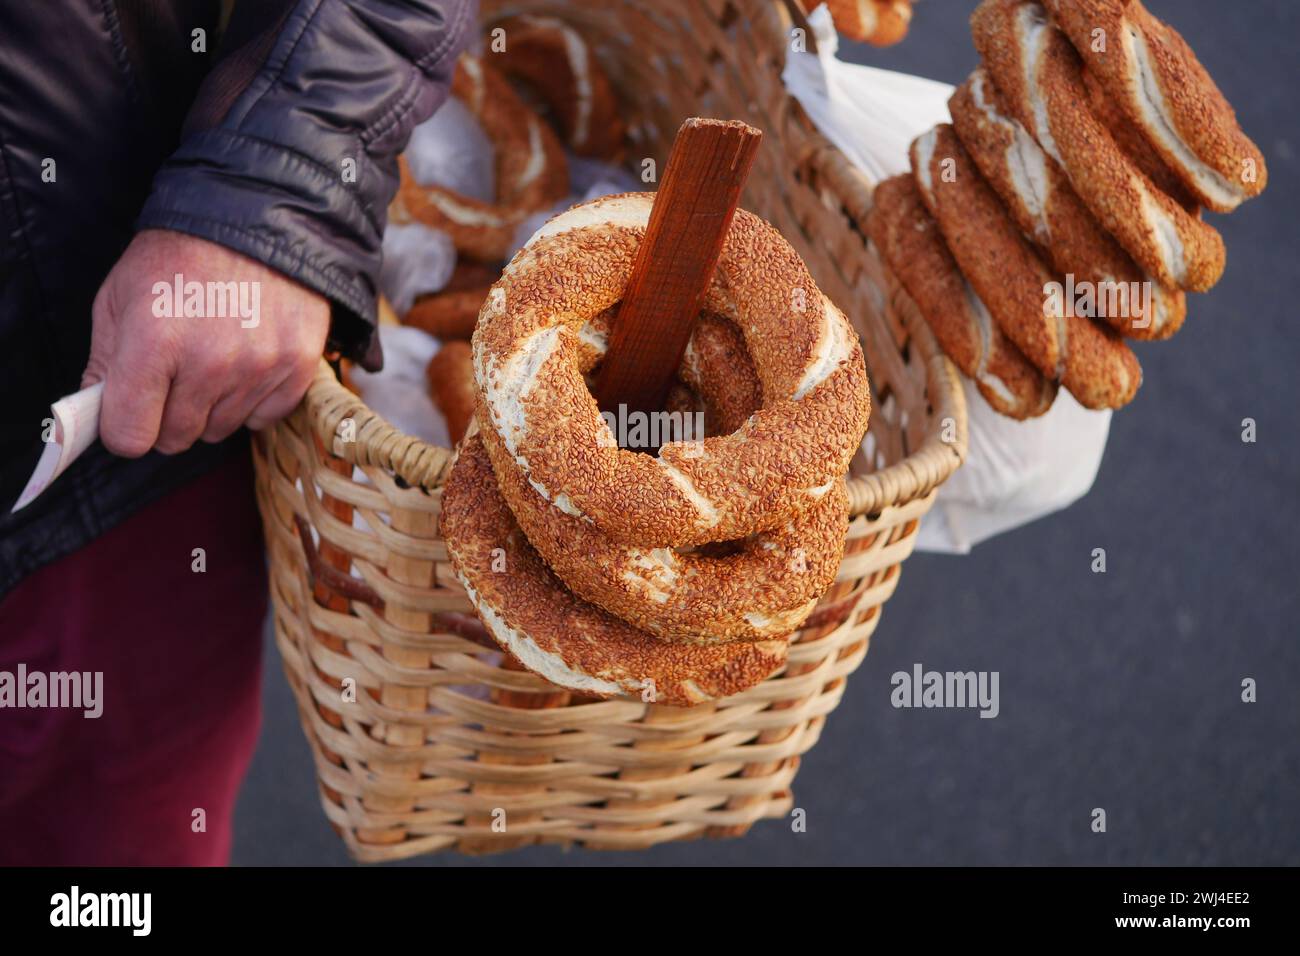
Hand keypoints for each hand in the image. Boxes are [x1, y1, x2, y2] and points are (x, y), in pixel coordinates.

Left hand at [83, 230, 329, 456]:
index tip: (130, 412)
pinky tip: (244, 363)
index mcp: (154, 342)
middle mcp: (210, 361)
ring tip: (212, 360)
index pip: (130, 436)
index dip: (124, 430)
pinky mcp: (297, 367)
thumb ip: (104, 363)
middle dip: (166, 416)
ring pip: (219, 430)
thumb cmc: (178, 257)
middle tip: (173, 377)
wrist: (253, 218)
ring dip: (210, 406)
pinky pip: (262, 418)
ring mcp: (259, 367)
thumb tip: (97, 417)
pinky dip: (250, 401)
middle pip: (176, 438)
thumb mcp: (120, 297)